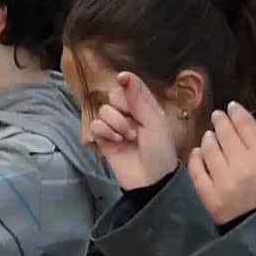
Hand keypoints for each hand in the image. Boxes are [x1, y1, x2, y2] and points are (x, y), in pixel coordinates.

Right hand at [89, 72, 178, 190]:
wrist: (150, 180)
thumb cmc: (160, 151)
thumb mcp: (154, 123)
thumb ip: (139, 99)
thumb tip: (123, 75)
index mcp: (145, 107)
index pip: (130, 86)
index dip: (125, 82)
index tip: (121, 80)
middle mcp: (129, 114)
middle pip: (113, 96)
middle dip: (122, 108)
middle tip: (133, 122)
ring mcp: (114, 126)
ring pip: (103, 110)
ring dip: (116, 123)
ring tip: (128, 137)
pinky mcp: (102, 139)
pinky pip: (95, 125)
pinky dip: (104, 132)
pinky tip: (115, 142)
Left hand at [189, 102, 255, 225]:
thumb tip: (240, 125)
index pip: (247, 128)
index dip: (238, 114)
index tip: (231, 107)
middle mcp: (243, 167)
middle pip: (226, 135)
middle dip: (221, 122)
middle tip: (217, 116)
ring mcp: (223, 181)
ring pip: (209, 149)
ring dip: (208, 138)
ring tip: (209, 135)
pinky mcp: (208, 195)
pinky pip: (196, 169)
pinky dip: (196, 157)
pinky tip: (197, 152)